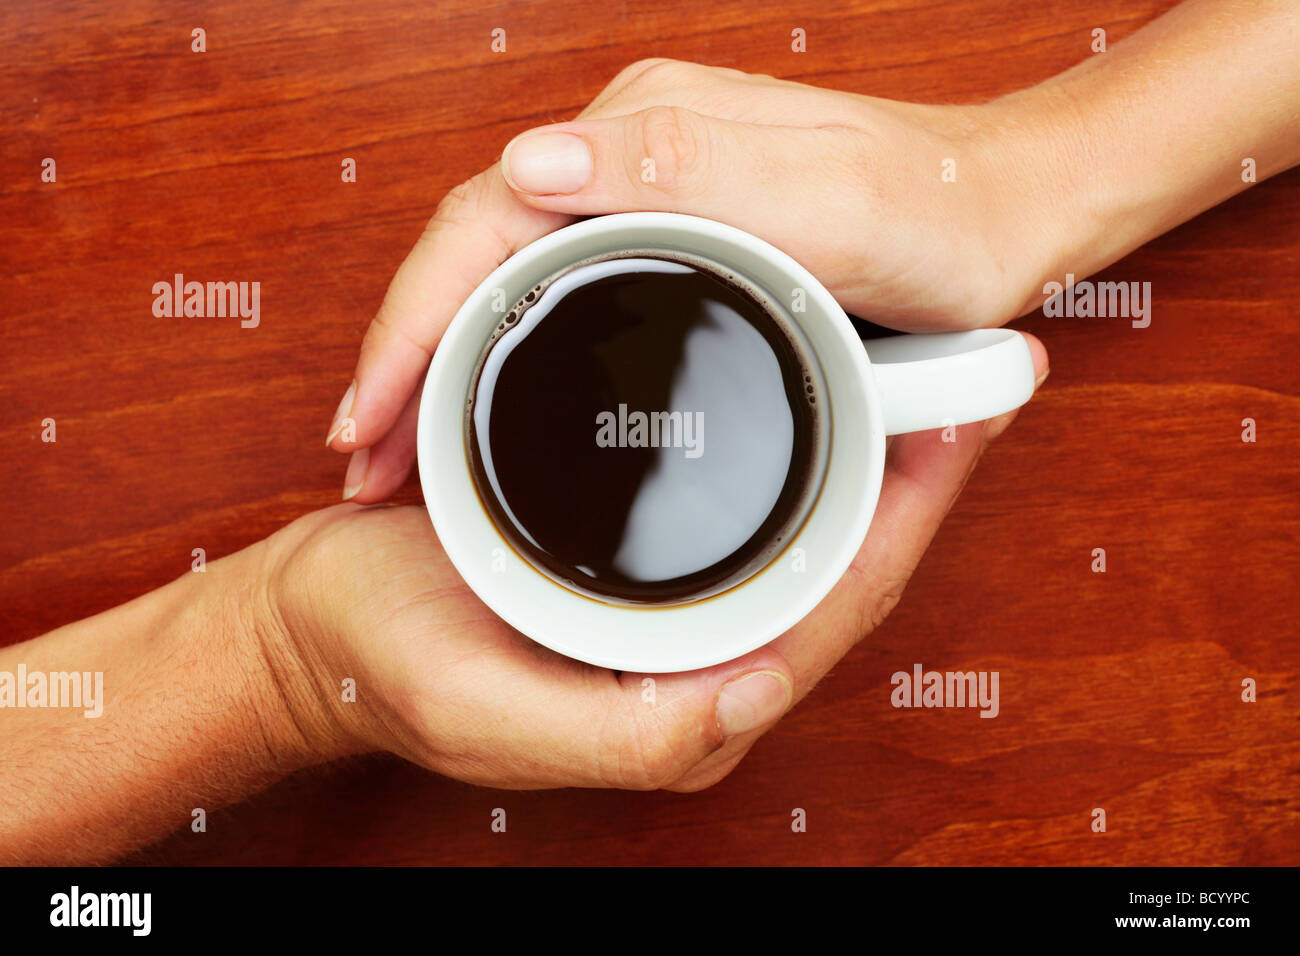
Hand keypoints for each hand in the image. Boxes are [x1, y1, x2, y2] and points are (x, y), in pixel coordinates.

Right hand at [267, 342, 1046, 791]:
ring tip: (914, 373)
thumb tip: (749, 697)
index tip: (960, 425)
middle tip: (970, 378)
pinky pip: (744, 508)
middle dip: (909, 475)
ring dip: (863, 456)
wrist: (315, 626)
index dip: (908, 522)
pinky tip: (806, 395)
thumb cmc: (389, 668)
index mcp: (686, 706)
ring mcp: (673, 609)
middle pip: (839, 561)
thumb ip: (623, 733)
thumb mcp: (493, 712)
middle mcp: (698, 659)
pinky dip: (790, 450)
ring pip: (802, 529)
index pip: (834, 611)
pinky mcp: (640, 565)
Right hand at [326, 58, 1051, 500]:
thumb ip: (688, 169)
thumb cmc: (934, 216)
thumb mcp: (827, 197)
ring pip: (506, 272)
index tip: (370, 412)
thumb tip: (536, 160)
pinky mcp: (670, 232)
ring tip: (394, 444)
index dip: (414, 321)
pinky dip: (501, 347)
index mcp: (649, 135)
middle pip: (477, 250)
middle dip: (402, 352)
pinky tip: (481, 397)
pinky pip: (553, 285)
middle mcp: (633, 154)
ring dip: (438, 355)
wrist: (1002, 214)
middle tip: (360, 454)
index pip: (488, 221)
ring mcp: (647, 192)